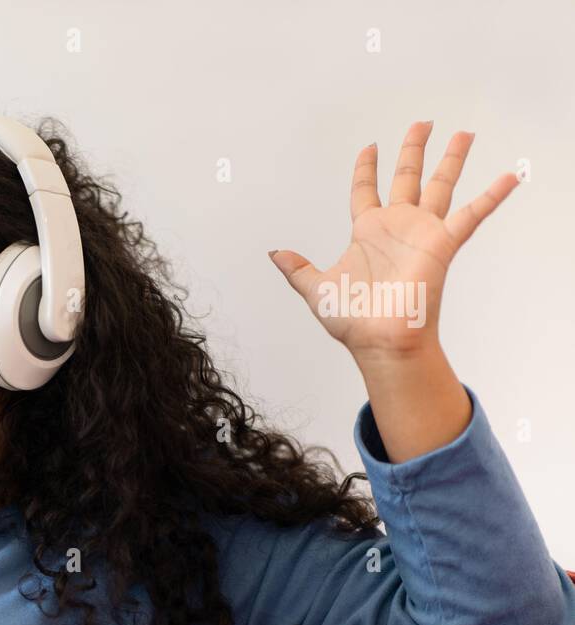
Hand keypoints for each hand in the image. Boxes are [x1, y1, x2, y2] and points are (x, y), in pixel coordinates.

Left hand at [268, 120, 519, 360]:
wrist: (380, 341)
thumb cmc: (354, 321)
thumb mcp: (315, 289)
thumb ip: (297, 268)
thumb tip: (275, 253)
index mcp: (366, 233)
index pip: (365, 190)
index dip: (366, 168)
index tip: (370, 147)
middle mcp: (396, 227)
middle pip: (407, 176)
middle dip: (414, 149)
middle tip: (423, 123)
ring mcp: (421, 233)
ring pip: (440, 185)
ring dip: (453, 159)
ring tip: (464, 133)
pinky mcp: (442, 244)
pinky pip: (472, 214)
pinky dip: (492, 196)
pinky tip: (510, 177)